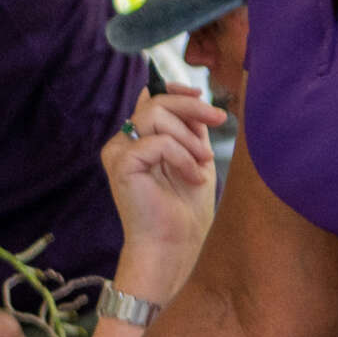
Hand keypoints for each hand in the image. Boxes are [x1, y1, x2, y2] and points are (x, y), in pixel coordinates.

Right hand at [102, 88, 223, 263]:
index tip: (200, 95)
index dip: (175, 91)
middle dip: (191, 107)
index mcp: (139, 141)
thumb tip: (189, 97)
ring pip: (155, 115)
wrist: (173, 245)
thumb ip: (190, 129)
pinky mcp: (121, 164)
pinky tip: (193, 177)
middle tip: (219, 120)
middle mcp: (124, 143)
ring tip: (201, 163)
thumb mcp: (195, 158)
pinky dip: (182, 157)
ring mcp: (118, 152)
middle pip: (155, 103)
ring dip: (188, 137)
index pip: (151, 100)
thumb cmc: (183, 209)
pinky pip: (158, 142)